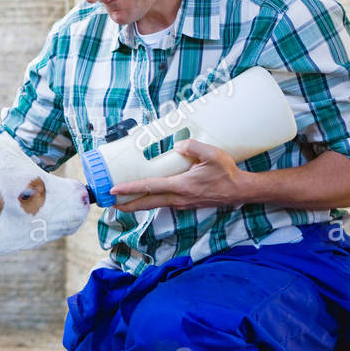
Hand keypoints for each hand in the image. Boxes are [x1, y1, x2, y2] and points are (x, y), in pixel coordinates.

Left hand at [110, 139, 248, 211]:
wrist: (240, 191)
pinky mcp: (185, 204)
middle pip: (146, 203)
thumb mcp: (213, 155)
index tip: (114, 191)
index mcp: (182, 186)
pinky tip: (145, 198)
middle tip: (109, 203)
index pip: (150, 187)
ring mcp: (182, 203)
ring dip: (137, 204)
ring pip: (154, 205)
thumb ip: (193, 147)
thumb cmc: (226, 173)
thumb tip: (177, 146)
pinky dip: (150, 202)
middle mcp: (178, 198)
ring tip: (122, 202)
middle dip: (127, 204)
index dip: (130, 189)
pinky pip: (163, 204)